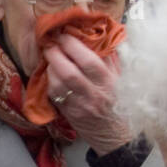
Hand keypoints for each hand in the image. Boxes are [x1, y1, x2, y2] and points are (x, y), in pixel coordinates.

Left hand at [43, 34, 131, 153]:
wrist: (111, 132)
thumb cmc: (115, 99)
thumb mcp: (117, 77)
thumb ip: (107, 57)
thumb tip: (95, 33)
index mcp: (109, 82)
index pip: (89, 61)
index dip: (73, 45)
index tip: (64, 34)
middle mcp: (94, 94)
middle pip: (69, 73)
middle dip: (56, 55)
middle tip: (50, 44)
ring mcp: (80, 106)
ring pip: (58, 84)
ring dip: (50, 67)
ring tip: (50, 57)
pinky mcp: (68, 113)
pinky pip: (54, 94)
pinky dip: (49, 80)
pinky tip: (51, 73)